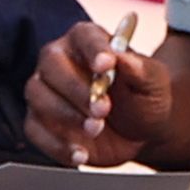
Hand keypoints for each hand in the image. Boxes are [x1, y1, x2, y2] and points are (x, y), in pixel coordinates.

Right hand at [22, 23, 173, 167]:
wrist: (139, 133)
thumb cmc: (143, 99)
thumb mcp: (154, 84)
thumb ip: (142, 70)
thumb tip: (125, 58)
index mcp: (88, 41)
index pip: (85, 37)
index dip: (94, 50)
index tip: (106, 65)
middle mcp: (60, 61)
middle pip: (52, 65)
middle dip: (77, 90)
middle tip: (102, 110)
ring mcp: (46, 91)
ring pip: (38, 95)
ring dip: (66, 116)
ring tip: (96, 129)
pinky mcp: (40, 122)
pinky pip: (35, 130)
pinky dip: (56, 144)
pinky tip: (81, 152)